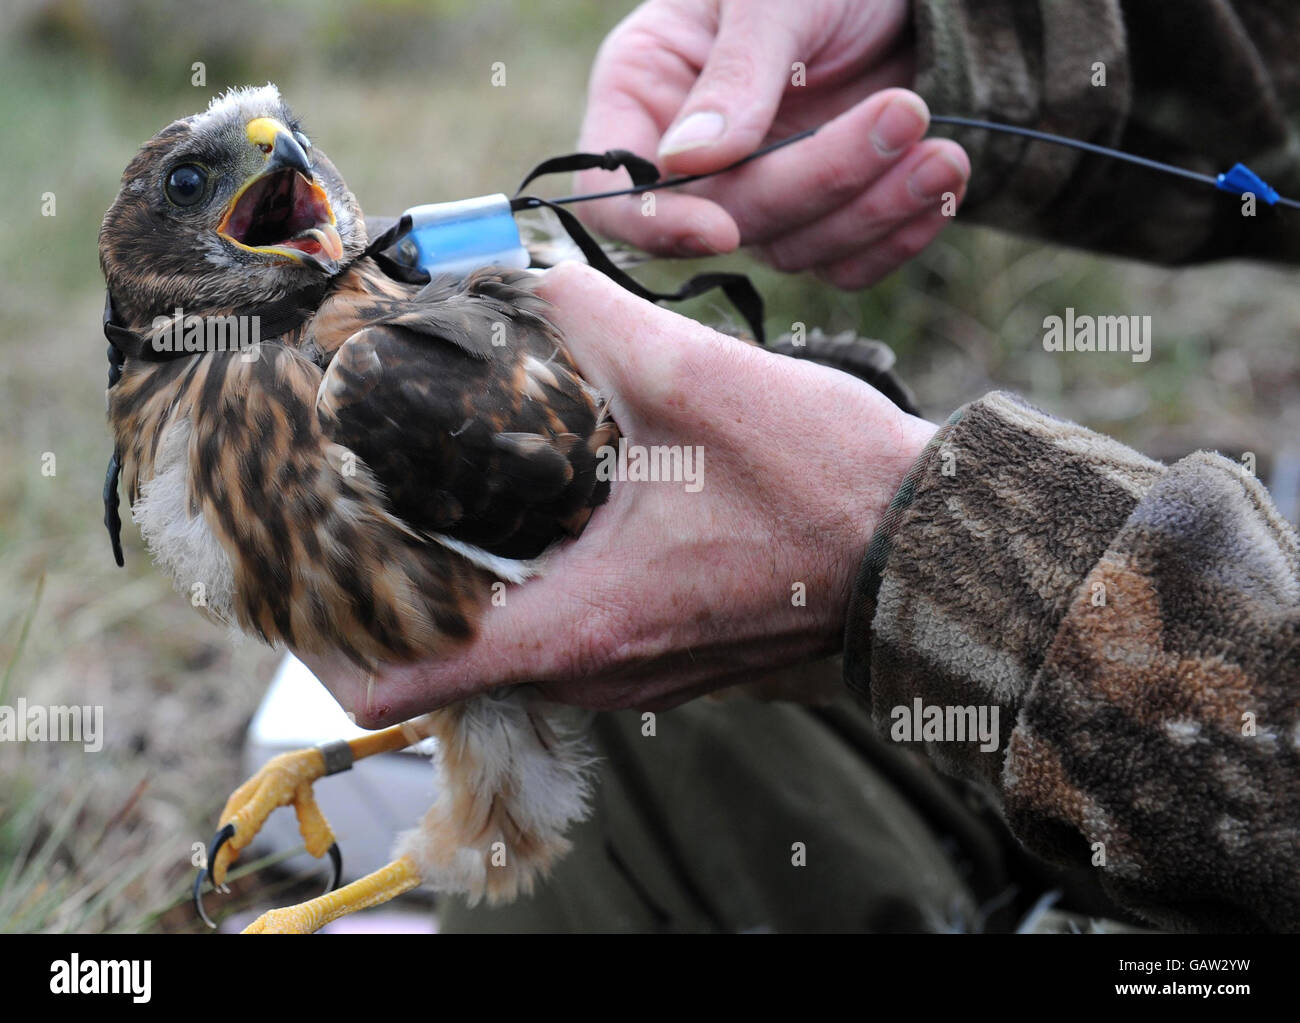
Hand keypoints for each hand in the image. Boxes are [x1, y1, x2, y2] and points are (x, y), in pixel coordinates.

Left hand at [305, 263, 936, 726]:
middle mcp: (602, 673)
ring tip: (459, 498)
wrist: (931, 545)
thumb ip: (593, 321)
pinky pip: (578, 642)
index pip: (405, 687)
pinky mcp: (676, 660)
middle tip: (382, 501)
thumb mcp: (696, 382)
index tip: (316, 577)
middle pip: (454, 661)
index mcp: (581, 627)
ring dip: (481, 587)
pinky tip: (556, 515)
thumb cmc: (826, 484)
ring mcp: (643, 677)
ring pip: (519, 650)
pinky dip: (543, 593)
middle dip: (408, 589)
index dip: (339, 639)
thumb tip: (524, 276)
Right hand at [574, 0, 969, 288]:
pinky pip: (846, 263)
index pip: (614, 195)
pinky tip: (940, 182)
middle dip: (816, 181)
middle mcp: (694, 158)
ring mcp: (758, 190)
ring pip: (793, 250)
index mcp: (646, 91)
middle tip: (900, 112)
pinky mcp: (823, 214)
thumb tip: (685, 163)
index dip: (657, 224)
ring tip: (943, 150)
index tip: (720, 229)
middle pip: (726, 221)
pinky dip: (895, 236)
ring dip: (873, 208)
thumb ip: (735, 75)